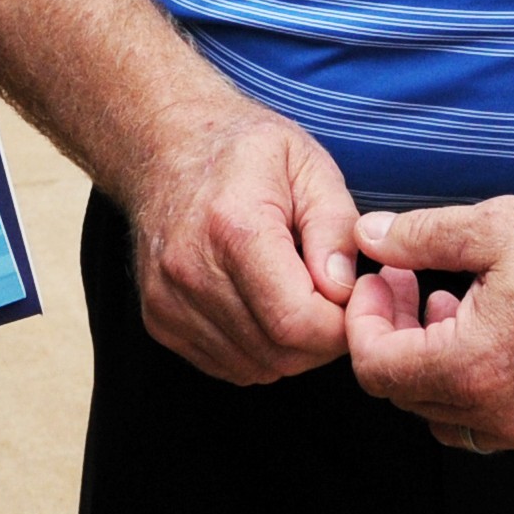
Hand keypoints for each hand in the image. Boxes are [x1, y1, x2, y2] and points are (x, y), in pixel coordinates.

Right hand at [122, 109, 362, 384]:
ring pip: (256, 368)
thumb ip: (335, 226)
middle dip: (321, 339)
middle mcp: (190, 270)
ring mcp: (168, 300)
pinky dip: (257, 350)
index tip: (354, 295)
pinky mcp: (159, 320)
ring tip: (295, 294)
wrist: (164, 145)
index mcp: (233, 228)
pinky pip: (228, 366)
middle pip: (279, 352)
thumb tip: (344, 288)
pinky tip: (262, 305)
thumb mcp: (307, 163)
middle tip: (330, 295)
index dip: (342, 324)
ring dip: (290, 347)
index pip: (298, 321)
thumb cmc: (242, 150)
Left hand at [347, 185, 513, 452]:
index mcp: (477, 369)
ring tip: (450, 305)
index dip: (362, 320)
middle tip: (407, 283)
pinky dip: (479, 384)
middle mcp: (508, 415)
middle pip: (409, 398)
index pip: (377, 371)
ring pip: (453, 418)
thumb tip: (369, 238)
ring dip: (434, 367)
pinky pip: (500, 422)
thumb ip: (418, 237)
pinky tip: (496, 327)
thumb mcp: (495, 225)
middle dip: (393, 337)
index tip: (378, 279)